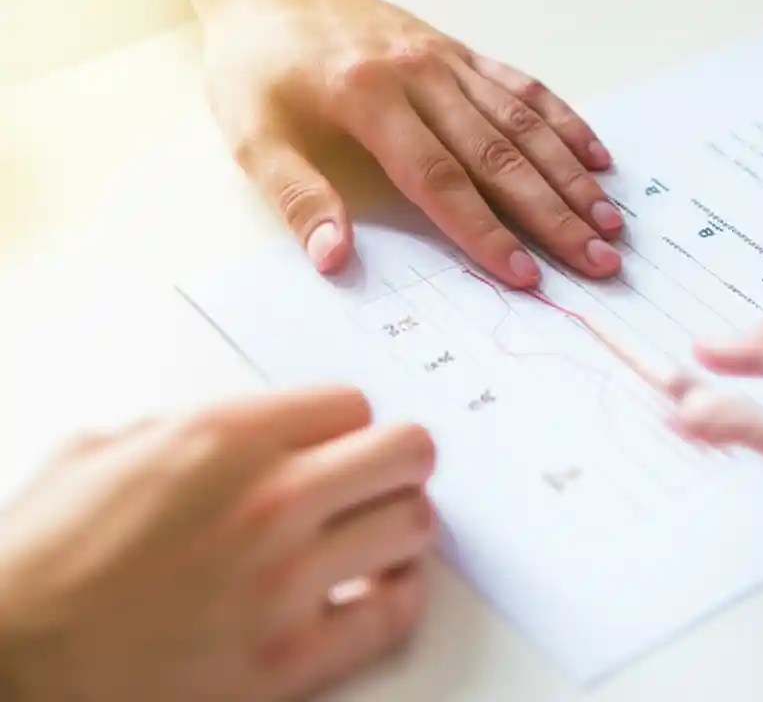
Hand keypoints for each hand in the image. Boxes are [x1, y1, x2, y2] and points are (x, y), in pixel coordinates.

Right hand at [0, 388, 436, 700]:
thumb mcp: (100, 453)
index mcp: (221, 441)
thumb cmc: (39, 564)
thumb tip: (245, 434)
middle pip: (407, 451)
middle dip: (399, 463)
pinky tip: (377, 591)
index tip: (340, 444)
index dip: (348, 426)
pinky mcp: (289, 661)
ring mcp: (285, 584)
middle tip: (381, 480)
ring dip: (402, 527)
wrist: (8, 664)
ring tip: (377, 536)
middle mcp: (267, 502)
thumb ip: (188, 431)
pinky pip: (394, 615)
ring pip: (414, 525)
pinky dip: (399, 598)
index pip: (352, 404)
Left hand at [188, 0, 623, 286]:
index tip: (526, 273)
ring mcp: (447, 62)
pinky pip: (522, 87)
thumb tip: (334, 258)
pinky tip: (596, 157)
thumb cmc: (258, 65)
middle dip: (554, 215)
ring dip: (571, 176)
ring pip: (523, 124)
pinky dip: (564, 122)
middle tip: (599, 260)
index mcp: (369, 99)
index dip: (485, 231)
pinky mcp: (459, 52)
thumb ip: (297, 197)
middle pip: (499, 157)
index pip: (440, 180)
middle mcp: (420, 77)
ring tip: (609, 222)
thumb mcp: (252, 134)